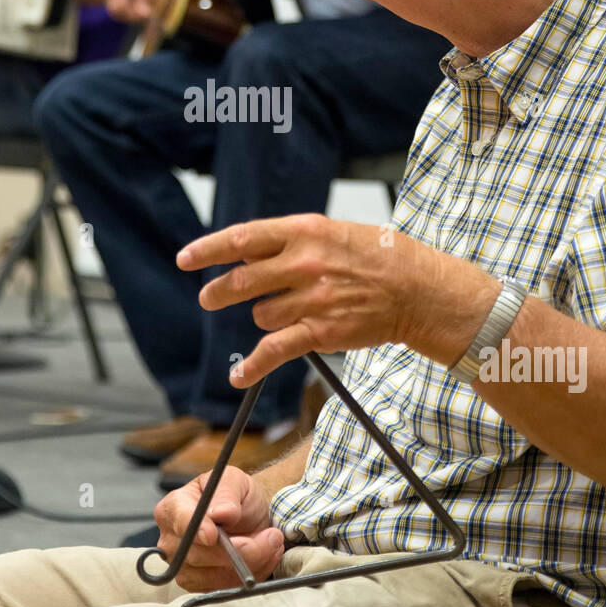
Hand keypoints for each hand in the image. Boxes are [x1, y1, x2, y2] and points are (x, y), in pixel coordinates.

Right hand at [153, 464, 284, 591]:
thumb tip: (222, 513)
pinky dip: (251, 574)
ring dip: (251, 563)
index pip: (181, 524)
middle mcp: (172, 540)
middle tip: (270, 536)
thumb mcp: (234, 480)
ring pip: (215, 576)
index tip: (215, 535)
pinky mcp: (199, 585)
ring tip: (271, 543)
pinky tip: (263, 556)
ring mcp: (183, 566)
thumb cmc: (236, 495)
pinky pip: (225, 588)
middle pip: (199, 555)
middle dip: (240, 549)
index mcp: (173, 508)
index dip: (198, 531)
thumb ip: (226, 494)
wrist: (248, 515)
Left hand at [176, 213, 416, 385]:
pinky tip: (239, 375)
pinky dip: (252, 366)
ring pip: (260, 315)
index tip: (185, 259)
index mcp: (306, 232)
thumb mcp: (333, 233)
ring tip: (287, 313)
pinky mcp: (320, 332)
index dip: (208, 250)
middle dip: (218, 291)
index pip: (243, 239)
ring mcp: (312, 300)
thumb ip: (291, 242)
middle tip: (208, 298)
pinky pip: (274, 350)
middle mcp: (305, 264)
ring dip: (263, 317)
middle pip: (241, 280)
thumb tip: (248, 253)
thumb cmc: (380, 258)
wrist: (419, 290)